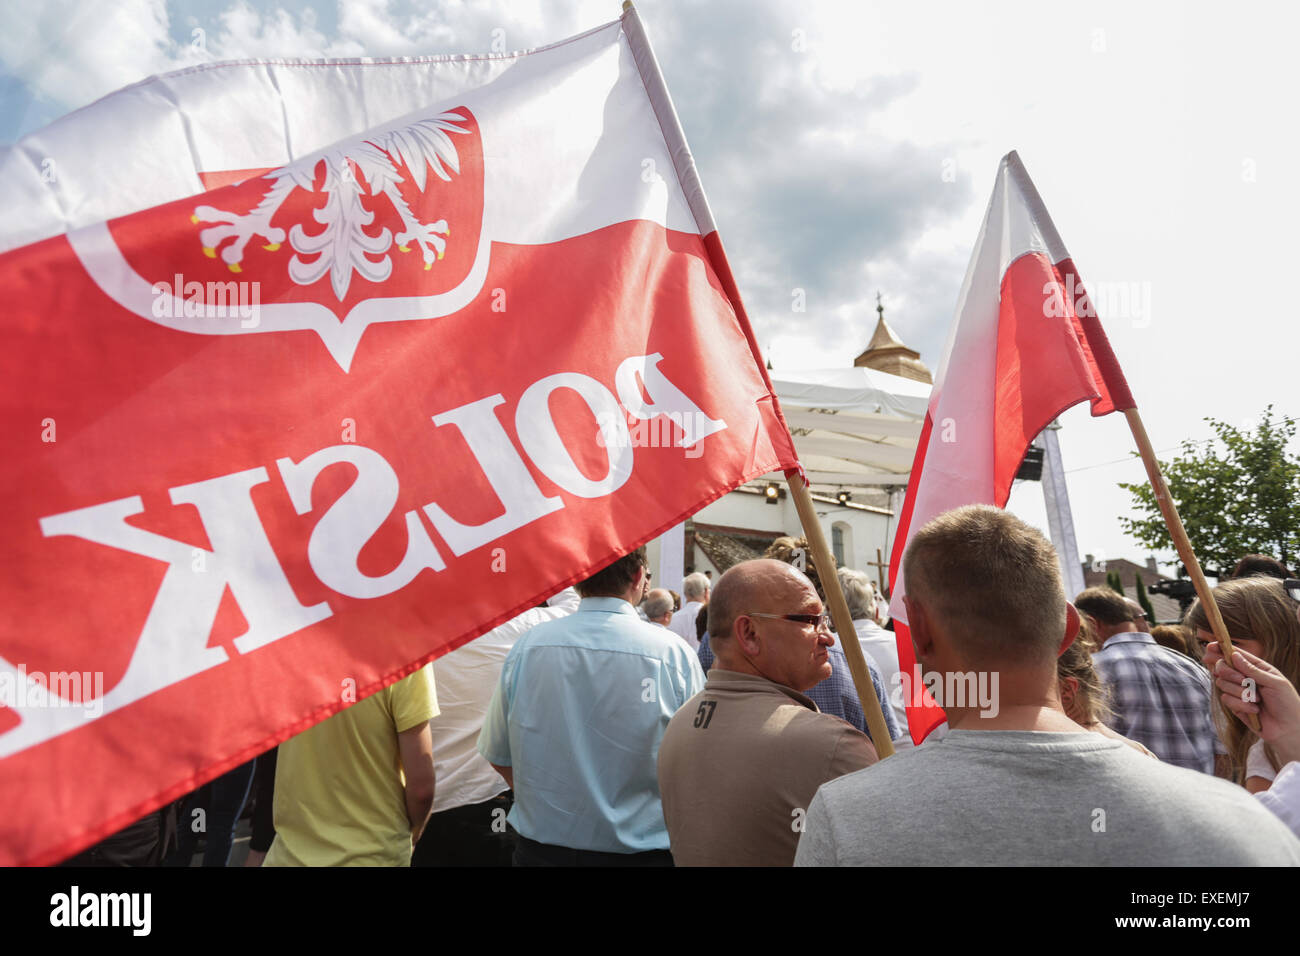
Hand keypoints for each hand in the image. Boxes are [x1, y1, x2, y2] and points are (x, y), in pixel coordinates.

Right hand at [1207, 641, 1299, 765]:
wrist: (1288, 728)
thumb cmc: (1287, 703)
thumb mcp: (1274, 682)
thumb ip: (1253, 669)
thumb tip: (1234, 655)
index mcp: (1256, 667)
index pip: (1235, 654)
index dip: (1221, 649)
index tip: (1211, 647)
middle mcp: (1244, 677)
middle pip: (1222, 667)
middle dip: (1229, 673)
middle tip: (1242, 680)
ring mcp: (1238, 691)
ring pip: (1222, 683)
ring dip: (1240, 692)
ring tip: (1257, 700)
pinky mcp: (1234, 705)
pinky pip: (1226, 699)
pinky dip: (1241, 705)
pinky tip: (1255, 710)